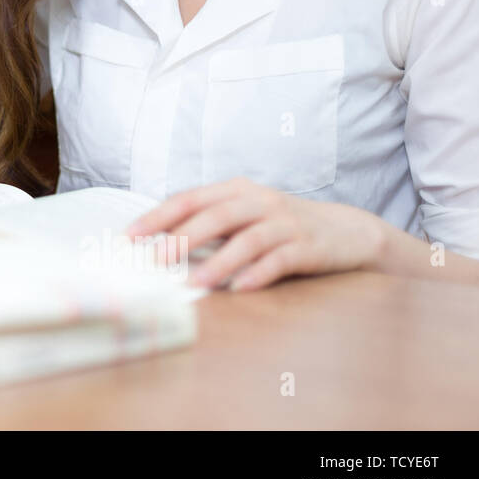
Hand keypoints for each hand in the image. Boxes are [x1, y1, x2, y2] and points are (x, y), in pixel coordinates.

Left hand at [123, 177, 387, 290]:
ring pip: (247, 239)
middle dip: (182, 237)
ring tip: (194, 283)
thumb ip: (209, 223)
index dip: (158, 216)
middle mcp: (259, 201)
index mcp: (236, 190)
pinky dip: (258, 274)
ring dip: (218, 263)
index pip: (189, 199)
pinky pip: (280, 260)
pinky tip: (239, 289)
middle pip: (216, 216)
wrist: (348, 231)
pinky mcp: (308, 247)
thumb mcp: (245, 214)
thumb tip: (159, 242)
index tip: (130, 236)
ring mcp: (286, 223)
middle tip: (156, 259)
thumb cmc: (283, 225)